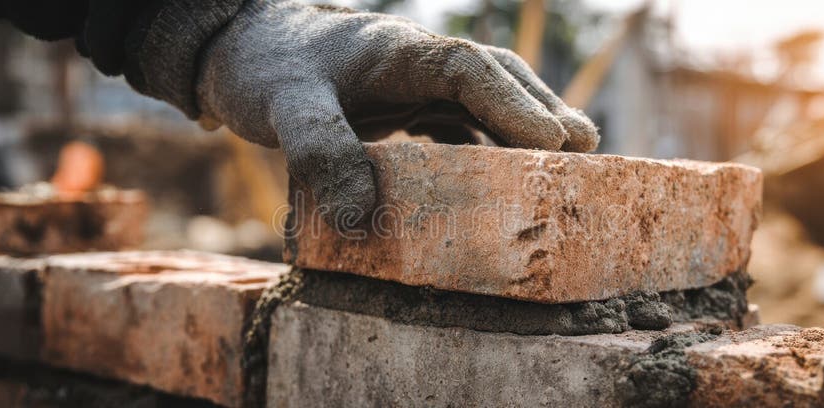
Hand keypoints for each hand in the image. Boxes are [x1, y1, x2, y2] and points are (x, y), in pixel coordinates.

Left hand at [195, 1, 598, 229]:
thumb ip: (320, 152)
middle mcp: (417, 62)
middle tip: (585, 152)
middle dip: (541, 111)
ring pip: (483, 100)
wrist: (238, 48)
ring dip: (521, 128)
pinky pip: (457, 120)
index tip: (553, 142)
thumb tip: (363, 218)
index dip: (515, 104)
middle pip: (495, 79)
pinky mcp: (404, 103)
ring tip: (563, 165)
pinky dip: (484, 144)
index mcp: (398, 51)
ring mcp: (414, 82)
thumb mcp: (283, 107)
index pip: (471, 70)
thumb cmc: (262, 67)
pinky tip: (498, 176)